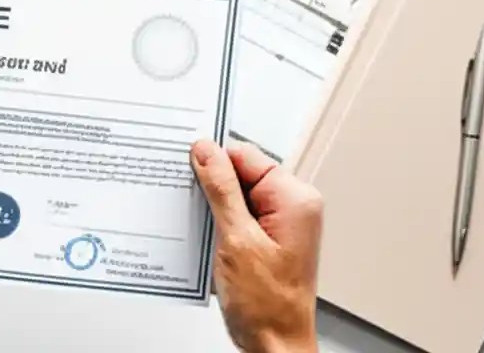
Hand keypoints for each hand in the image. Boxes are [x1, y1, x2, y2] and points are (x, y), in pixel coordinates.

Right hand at [192, 141, 322, 352]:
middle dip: (213, 189)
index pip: (246, 156)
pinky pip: (239, 217)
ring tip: (207, 236)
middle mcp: (293, 207)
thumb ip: (221, 190)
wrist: (276, 346)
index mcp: (295, 199)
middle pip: (241, 174)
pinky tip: (211, 245)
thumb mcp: (236, 239)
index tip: (188, 171)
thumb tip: (206, 151)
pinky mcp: (269, 239)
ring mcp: (282, 224)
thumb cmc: (268, 305)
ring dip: (214, 211)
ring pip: (236, 197)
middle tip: (196, 211)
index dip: (215, 162)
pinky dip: (220, 226)